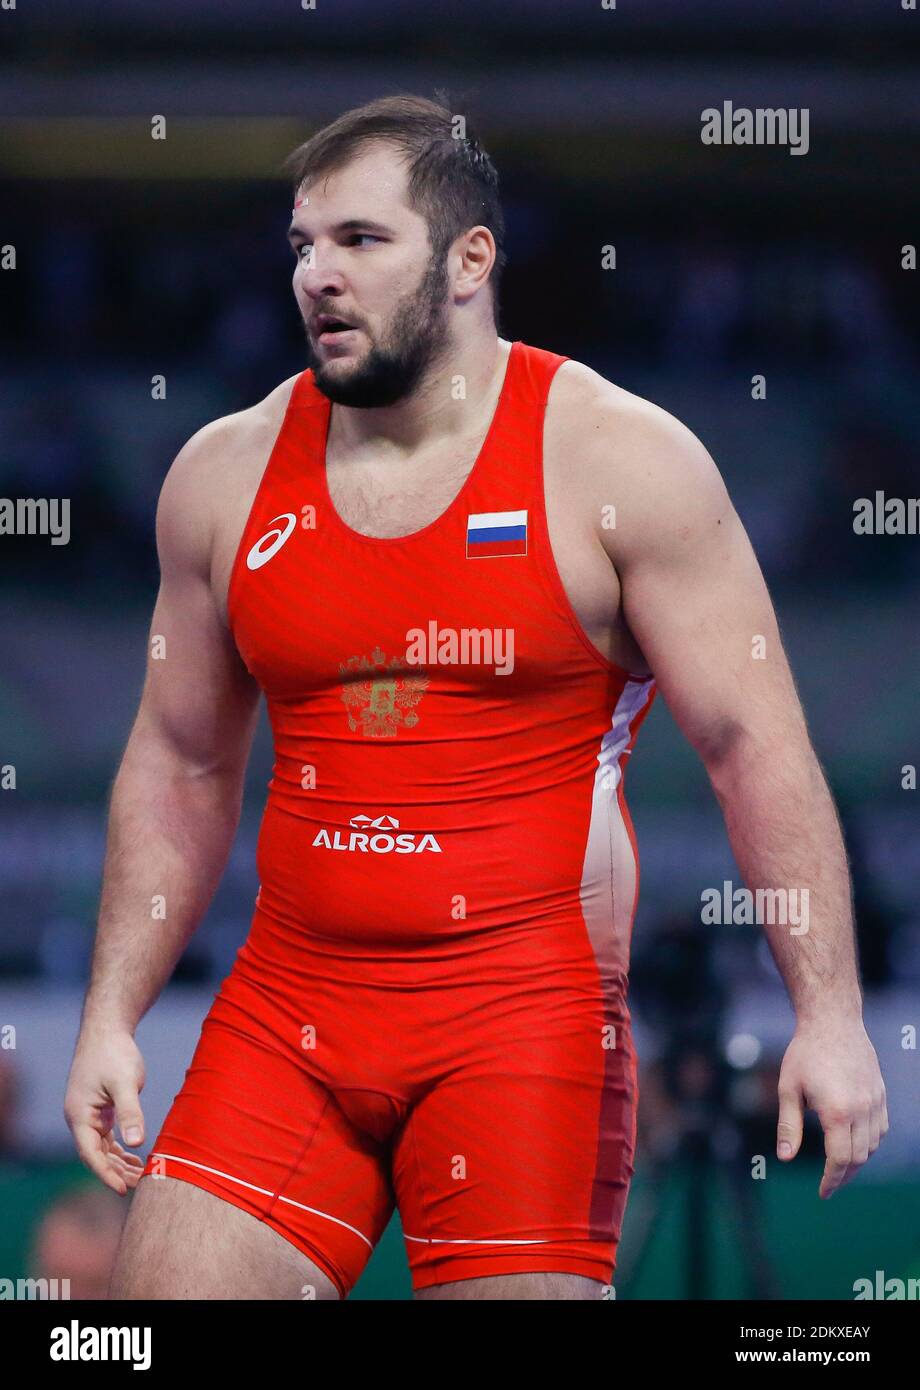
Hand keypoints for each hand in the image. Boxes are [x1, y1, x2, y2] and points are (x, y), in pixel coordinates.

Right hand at [64, 1026, 146, 1194]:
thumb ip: (130, 1112)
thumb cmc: (114, 1054)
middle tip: (141, 1186)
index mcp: (79, 1115)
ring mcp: (89, 1115)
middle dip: (116, 1172)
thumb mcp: (125, 1083)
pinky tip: (136, 1158)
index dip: (106, 1174)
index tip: (122, 1190)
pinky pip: (108, 1137)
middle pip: (97, 1155)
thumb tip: (136, 1143)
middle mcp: (80, 1119)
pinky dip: (121, 1149)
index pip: (90, 1154)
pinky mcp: (100, 1109)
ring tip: (141, 1177)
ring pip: (103, 1148)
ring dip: (120, 1163)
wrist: (107, 1030)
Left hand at [776, 1015, 887, 1197]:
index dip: (831, 1180)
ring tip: (839, 1167)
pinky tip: (854, 1143)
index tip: (823, 1193)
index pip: (840, 1159)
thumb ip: (788, 1126)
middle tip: (829, 1185)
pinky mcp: (880, 1093)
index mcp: (837, 1111)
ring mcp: (875, 1101)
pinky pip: (881, 1129)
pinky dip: (870, 1143)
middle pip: (858, 1157)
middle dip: (843, 1176)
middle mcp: (862, 1109)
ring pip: (873, 1145)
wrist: (832, 1021)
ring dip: (857, 1161)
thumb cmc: (805, 1053)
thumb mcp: (788, 1088)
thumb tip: (784, 1158)